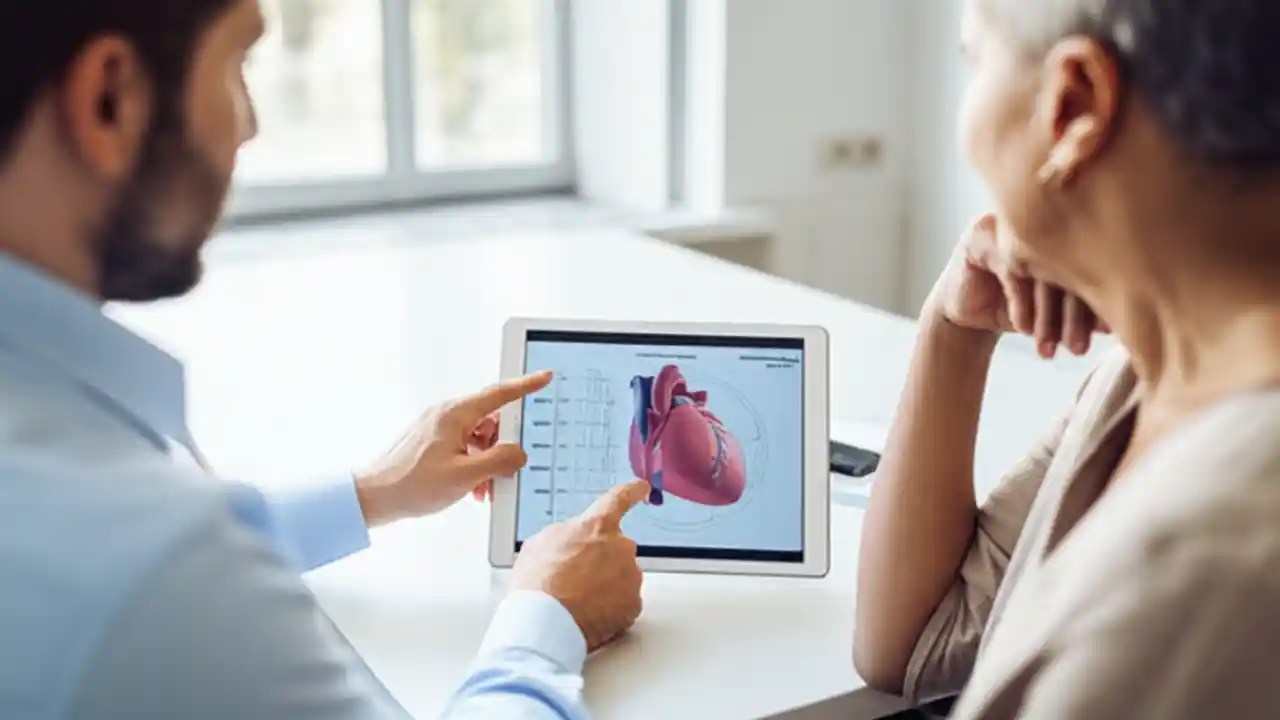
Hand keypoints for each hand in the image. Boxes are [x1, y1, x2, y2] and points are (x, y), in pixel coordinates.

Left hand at [355, 372, 551, 526]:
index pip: (499, 394)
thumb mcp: (465, 476)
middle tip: (508, 468)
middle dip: (504, 445)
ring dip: (489, 459)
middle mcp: (447, 414)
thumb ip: (499, 461)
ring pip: (479, 436)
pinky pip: (465, 446)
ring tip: (485, 486)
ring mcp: (439, 426)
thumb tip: (518, 453)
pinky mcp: (433, 440)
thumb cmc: (411, 485)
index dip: (526, 385)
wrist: (374, 497)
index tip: (544, 377)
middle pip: (492, 420)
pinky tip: (473, 486)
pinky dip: (475, 463)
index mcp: (455, 414)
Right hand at [510, 479, 649, 651]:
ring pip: (621, 578)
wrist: (545, 621)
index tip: (641, 486)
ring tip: (577, 601)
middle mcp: (621, 547)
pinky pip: (624, 603)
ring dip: (605, 586)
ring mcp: (630, 576)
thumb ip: (566, 534)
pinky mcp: (633, 605)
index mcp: (597, 526)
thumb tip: (571, 540)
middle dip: (601, 562)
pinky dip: (611, 609)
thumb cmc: (538, 582)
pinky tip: (588, 614)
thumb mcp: (541, 542)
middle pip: (616, 549)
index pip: (619, 499)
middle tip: (575, 580)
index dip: (631, 491)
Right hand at [931, 214, 1106, 357]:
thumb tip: (1116, 326)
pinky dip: (1020, 303)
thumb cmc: (1018, 309)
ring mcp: (1006, 225)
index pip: (1088, 263)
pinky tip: (1023, 329)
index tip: (1107, 335)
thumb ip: (1082, 309)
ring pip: (1037, 269)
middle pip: (1064, 265)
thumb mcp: (1054, 311)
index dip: (1098, 300)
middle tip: (1077, 349)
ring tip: (1049, 348)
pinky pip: (1008, 270)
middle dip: (1072, 314)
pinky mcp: (979, 237)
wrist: (968, 314)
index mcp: (1067, 229)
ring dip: (1045, 315)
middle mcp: (1038, 221)